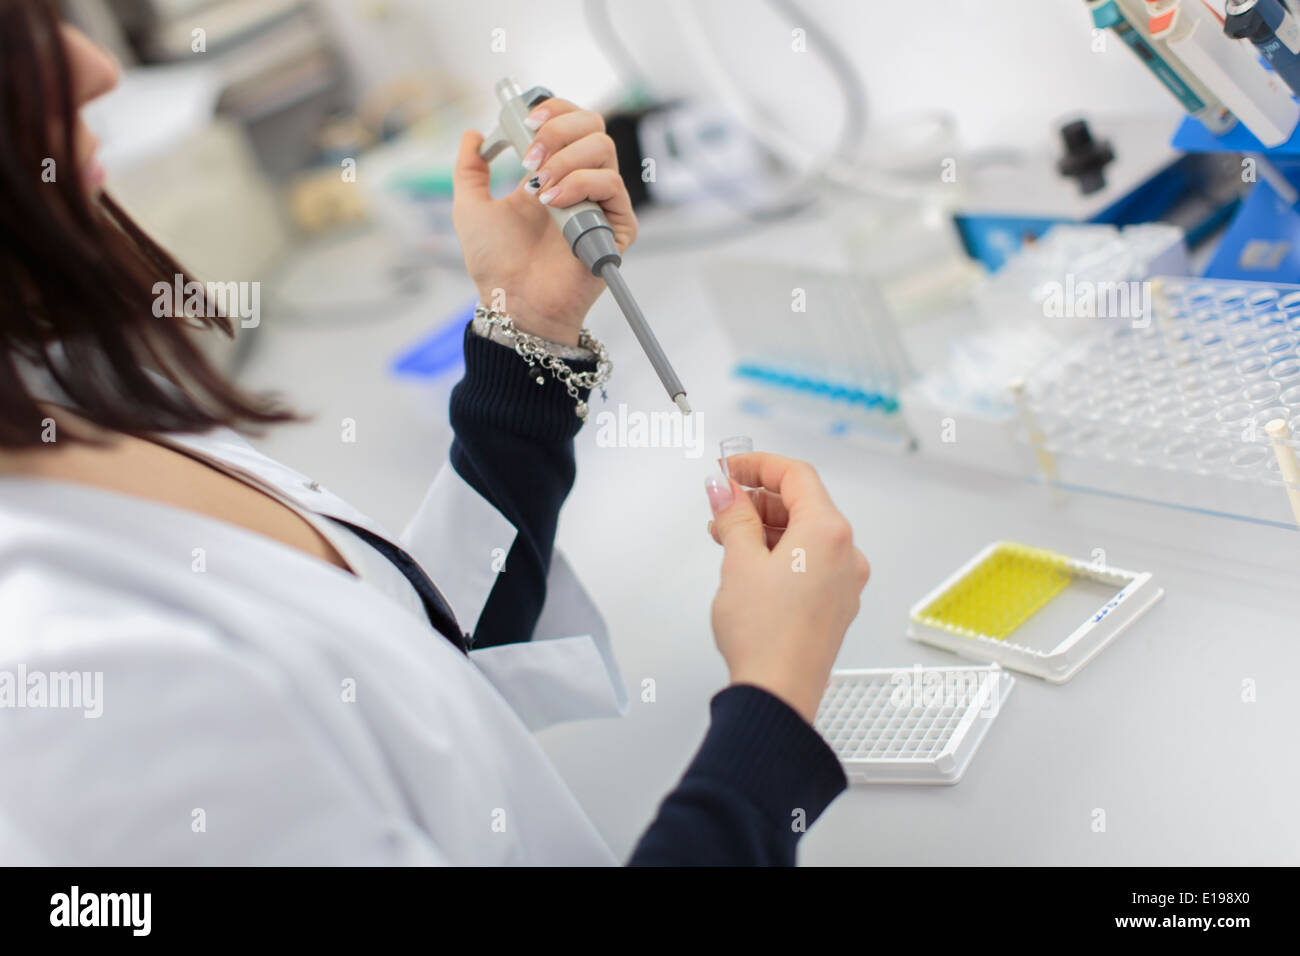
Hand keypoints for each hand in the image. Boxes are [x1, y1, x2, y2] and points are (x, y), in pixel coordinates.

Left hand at [451, 98, 636, 345]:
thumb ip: (469, 169)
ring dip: (566, 158)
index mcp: (551, 173)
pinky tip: (553, 202)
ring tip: (538, 187)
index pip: (569, 122)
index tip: (528, 118)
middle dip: (559, 129)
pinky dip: (580, 185)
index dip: (554, 109)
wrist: (513, 302)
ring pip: (603, 149)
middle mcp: (579, 183)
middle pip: (592, 126)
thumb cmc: (495, 264)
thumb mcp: (470, 207)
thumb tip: (472, 135)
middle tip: (530, 155)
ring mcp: (599, 203)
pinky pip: (611, 186)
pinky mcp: (616, 227)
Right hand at [705, 453, 870, 723]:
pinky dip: (780, 553)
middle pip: (804, 505)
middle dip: (759, 499)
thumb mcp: (739, 562)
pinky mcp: (835, 604)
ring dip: (767, 528)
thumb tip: (726, 491)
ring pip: (806, 535)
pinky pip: (810, 562)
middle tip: (723, 502)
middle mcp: (846, 553)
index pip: (796, 476)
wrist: (778, 694)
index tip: (730, 468)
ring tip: (727, 536)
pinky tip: (749, 563)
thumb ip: (734, 517)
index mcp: (829, 532)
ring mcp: (844, 582)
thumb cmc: (765, 635)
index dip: (759, 465)